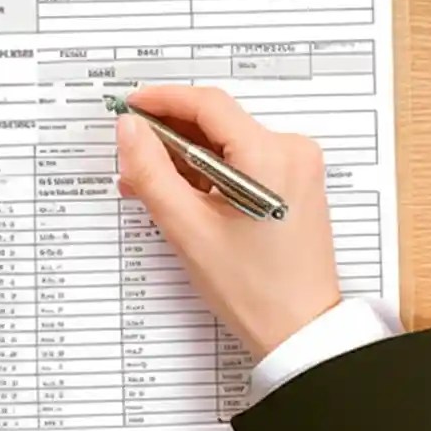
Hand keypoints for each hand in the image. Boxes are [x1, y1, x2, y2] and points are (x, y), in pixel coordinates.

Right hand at [116, 86, 338, 357]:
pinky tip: (182, 193)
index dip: (163, 100)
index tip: (131, 106)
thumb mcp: (188, 228)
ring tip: (149, 184)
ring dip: (186, 158)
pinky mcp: (295, 183)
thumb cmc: (254, 290)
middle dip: (170, 137)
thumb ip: (151, 172)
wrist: (300, 330)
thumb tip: (130, 130)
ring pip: (227, 143)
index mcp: (269, 156)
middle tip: (132, 154)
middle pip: (217, 122)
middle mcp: (291, 151)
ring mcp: (297, 167)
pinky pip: (243, 160)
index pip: (207, 105)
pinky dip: (210, 172)